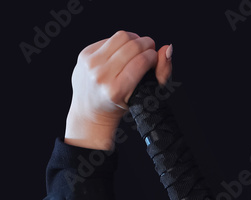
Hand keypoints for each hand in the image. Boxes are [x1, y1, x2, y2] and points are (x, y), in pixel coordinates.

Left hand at [65, 31, 172, 150]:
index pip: (141, 62)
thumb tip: (167, 48)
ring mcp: (90, 65)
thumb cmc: (119, 104)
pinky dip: (119, 43)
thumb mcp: (143, 95)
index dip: (153, 55)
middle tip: (149, 49)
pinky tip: (121, 51)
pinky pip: (108, 39)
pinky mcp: (84, 55)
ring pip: (121, 37)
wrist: (89, 111)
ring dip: (134, 38)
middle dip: (146, 44)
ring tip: (137, 47)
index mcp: (115, 90)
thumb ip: (161, 73)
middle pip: (132, 46)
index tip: (155, 57)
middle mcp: (101, 76)